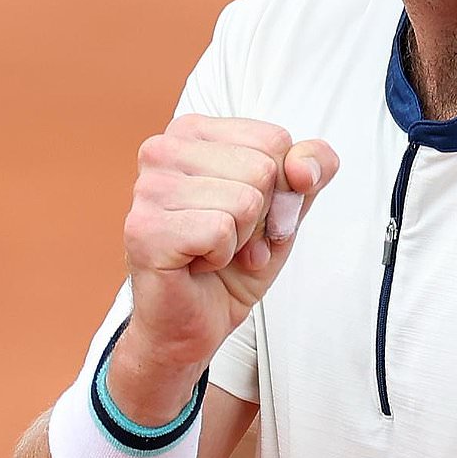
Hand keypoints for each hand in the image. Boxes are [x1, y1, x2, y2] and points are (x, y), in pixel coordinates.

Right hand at [108, 114, 337, 422]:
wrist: (194, 325)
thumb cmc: (234, 262)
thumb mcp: (287, 208)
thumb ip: (311, 170)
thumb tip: (303, 168)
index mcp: (192, 132)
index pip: (273, 139)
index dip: (281, 188)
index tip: (251, 216)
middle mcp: (161, 149)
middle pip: (262, 167)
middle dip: (262, 217)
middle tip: (231, 241)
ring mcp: (148, 188)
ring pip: (244, 200)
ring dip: (241, 239)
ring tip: (213, 253)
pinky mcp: (145, 228)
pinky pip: (220, 231)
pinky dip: (222, 258)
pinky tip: (198, 265)